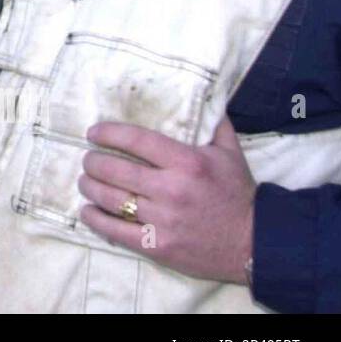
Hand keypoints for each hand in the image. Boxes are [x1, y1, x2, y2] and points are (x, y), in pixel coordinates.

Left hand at [79, 116, 256, 283]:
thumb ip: (213, 123)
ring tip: (85, 181)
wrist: (255, 245)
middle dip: (93, 162)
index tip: (93, 133)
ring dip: (89, 187)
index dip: (108, 133)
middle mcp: (171, 189)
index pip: (136, 140)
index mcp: (187, 162)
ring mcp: (163, 220)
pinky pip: (116, 230)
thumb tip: (203, 95)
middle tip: (88, 160)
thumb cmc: (239, 194)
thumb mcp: (230, 153)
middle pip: (114, 170)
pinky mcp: (158, 246)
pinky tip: (87, 210)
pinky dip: (95, 219)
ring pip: (110, 198)